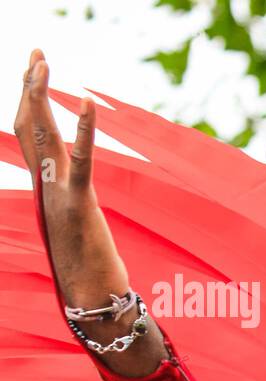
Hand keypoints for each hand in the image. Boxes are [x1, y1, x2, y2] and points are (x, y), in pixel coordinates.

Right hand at [13, 49, 165, 376]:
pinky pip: (81, 161)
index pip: (31, 136)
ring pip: (44, 136)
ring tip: (44, 61)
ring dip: (42, 96)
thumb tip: (76, 192)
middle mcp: (47, 185)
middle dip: (31, 87)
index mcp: (48, 187)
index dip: (30, 102)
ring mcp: (59, 193)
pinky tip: (86, 100)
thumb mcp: (80, 226)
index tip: (35, 71)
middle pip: (30, 126)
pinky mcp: (80, 204)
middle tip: (37, 52)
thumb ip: (74, 204)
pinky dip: (85, 130)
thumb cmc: (91, 269)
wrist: (91, 300)